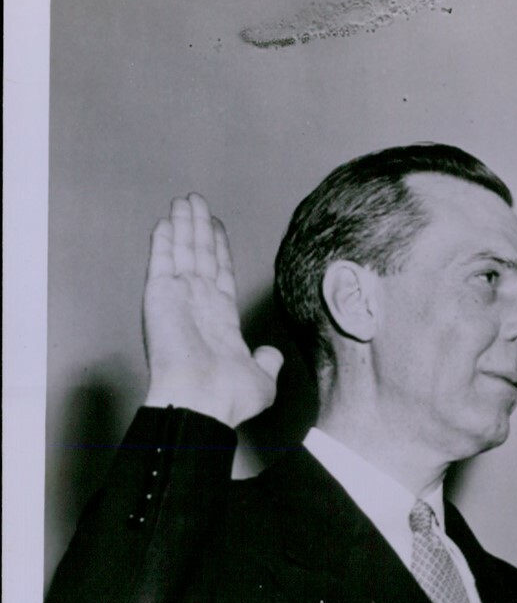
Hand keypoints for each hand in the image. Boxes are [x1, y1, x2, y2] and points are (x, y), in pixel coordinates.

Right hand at [143, 193, 282, 426]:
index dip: (219, 250)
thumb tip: (271, 354)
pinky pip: (163, 261)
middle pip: (200, 256)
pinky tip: (167, 220)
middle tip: (197, 201)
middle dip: (199, 228)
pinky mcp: (160, 296)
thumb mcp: (262, 379)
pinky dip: (164, 240)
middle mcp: (198, 306)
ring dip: (184, 224)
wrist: (204, 403)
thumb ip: (267, 361)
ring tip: (186, 199)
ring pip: (183, 251)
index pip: (220, 275)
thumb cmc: (229, 399)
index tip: (217, 228)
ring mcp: (178, 299)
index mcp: (220, 321)